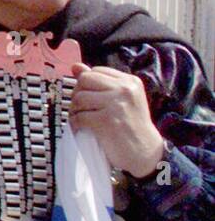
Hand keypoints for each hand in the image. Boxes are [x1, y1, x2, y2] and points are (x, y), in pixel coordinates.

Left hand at [69, 63, 164, 177]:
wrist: (146, 153)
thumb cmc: (130, 125)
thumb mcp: (120, 99)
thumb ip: (100, 82)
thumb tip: (75, 66)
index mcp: (130, 81)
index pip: (95, 71)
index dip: (87, 84)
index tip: (91, 98)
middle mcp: (125, 89)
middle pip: (84, 80)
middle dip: (78, 94)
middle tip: (83, 108)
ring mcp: (116, 104)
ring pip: (79, 97)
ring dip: (75, 110)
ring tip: (83, 119)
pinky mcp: (107, 120)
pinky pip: (79, 116)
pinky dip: (76, 124)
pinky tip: (82, 129)